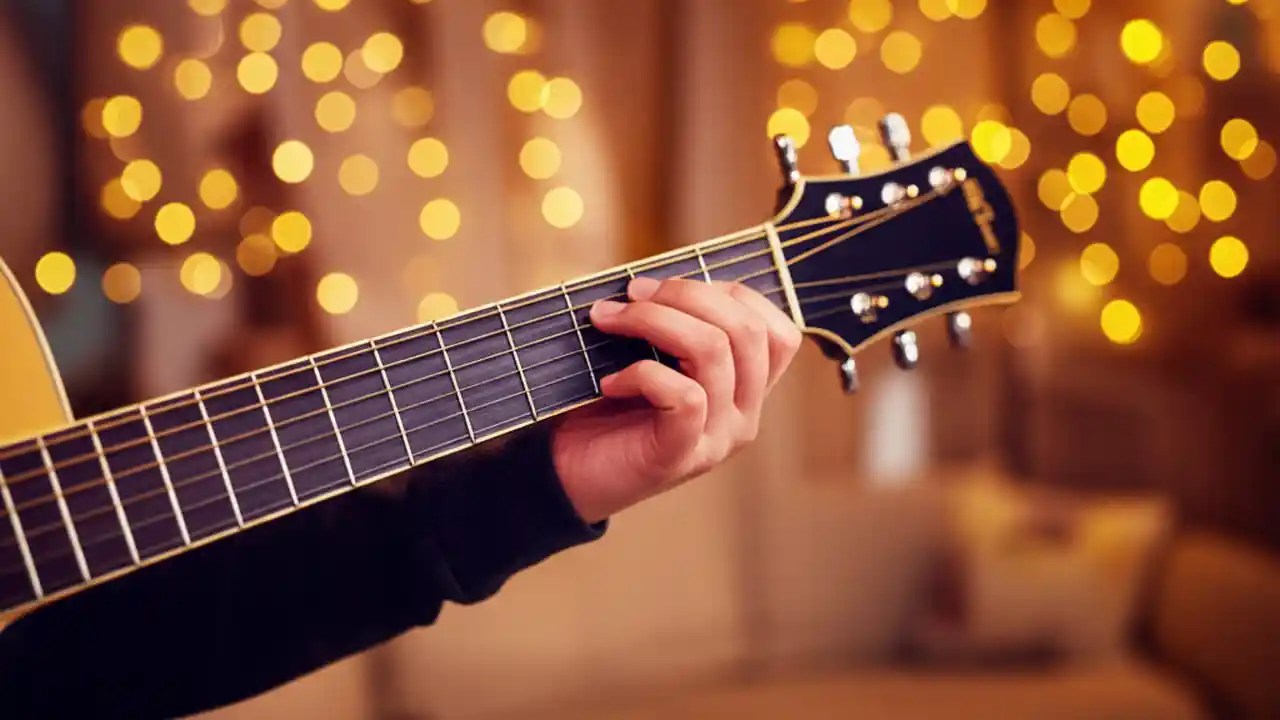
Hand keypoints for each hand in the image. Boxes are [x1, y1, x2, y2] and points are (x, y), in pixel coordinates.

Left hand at [551, 276, 802, 523]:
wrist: (568, 474)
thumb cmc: (607, 407)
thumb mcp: (651, 355)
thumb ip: (673, 323)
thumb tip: (650, 280)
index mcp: (745, 388)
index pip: (778, 332)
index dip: (730, 293)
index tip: (668, 287)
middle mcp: (745, 415)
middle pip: (746, 330)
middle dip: (684, 294)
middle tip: (629, 295)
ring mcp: (718, 439)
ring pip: (714, 352)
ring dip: (654, 321)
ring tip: (607, 322)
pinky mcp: (681, 456)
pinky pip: (686, 396)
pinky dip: (642, 374)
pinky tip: (609, 382)